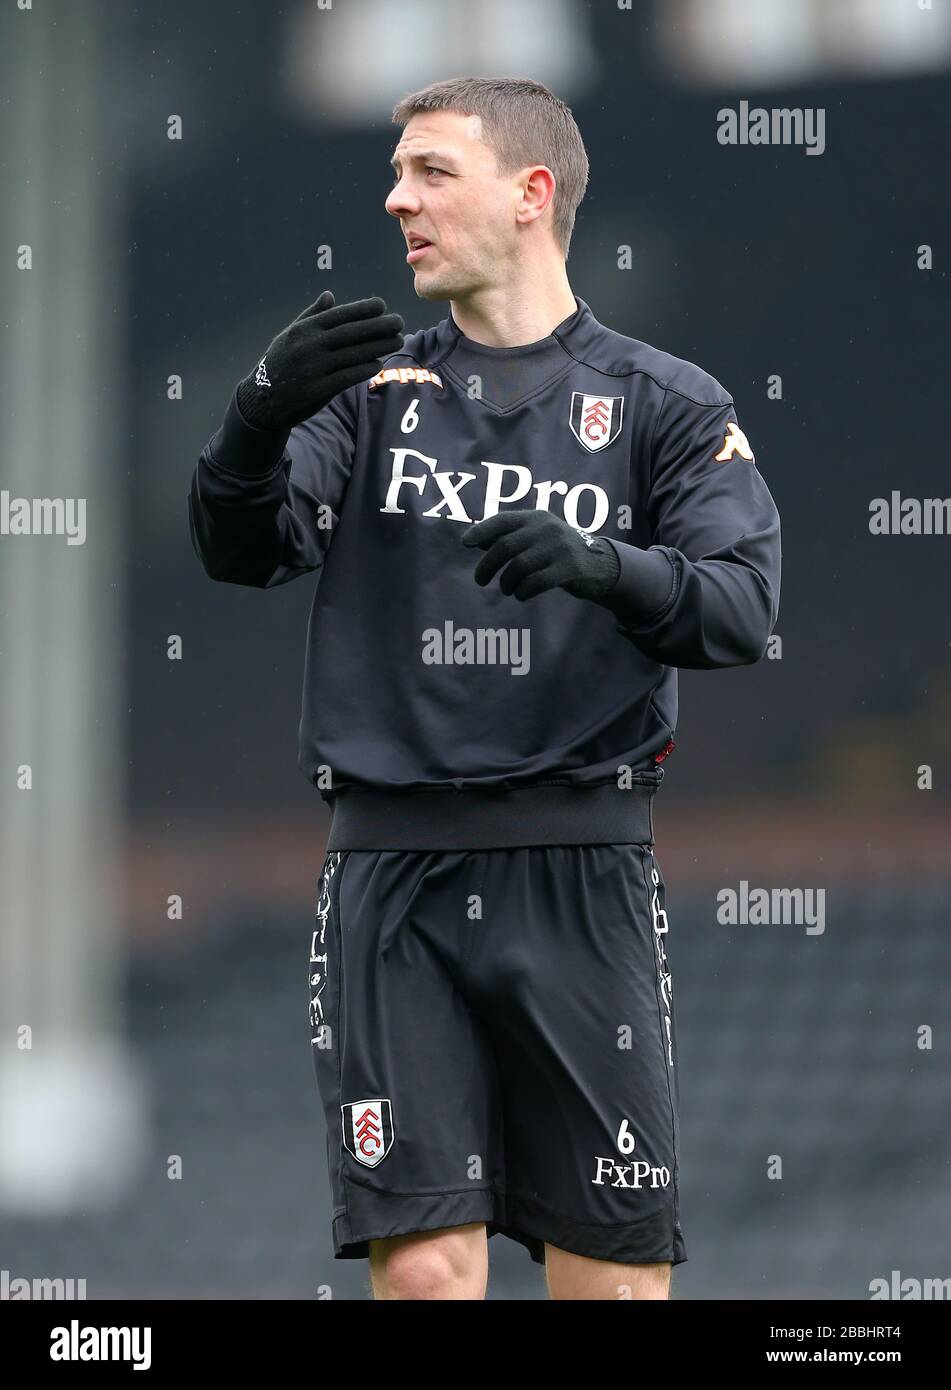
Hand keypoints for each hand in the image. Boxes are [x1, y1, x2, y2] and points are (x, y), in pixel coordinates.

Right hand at [236, 291, 404, 431]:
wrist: (262, 398)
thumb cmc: (281, 362)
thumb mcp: (291, 335)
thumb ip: (311, 316)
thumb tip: (329, 295)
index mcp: (304, 330)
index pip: (339, 316)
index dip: (362, 310)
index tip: (382, 305)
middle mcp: (309, 346)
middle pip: (351, 333)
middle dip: (378, 326)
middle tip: (399, 321)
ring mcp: (313, 368)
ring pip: (353, 355)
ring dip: (379, 347)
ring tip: (397, 340)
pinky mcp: (317, 390)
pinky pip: (347, 377)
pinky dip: (364, 369)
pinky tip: (378, 363)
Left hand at [462, 509, 619, 601]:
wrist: (599, 564)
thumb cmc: (556, 552)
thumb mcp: (535, 537)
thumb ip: (508, 536)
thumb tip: (472, 539)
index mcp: (536, 518)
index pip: (502, 520)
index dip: (481, 530)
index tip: (465, 543)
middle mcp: (547, 528)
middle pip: (505, 546)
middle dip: (487, 566)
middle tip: (480, 580)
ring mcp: (559, 548)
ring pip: (519, 566)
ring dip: (506, 582)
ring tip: (507, 589)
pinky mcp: (569, 569)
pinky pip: (536, 582)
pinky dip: (523, 592)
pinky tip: (521, 595)